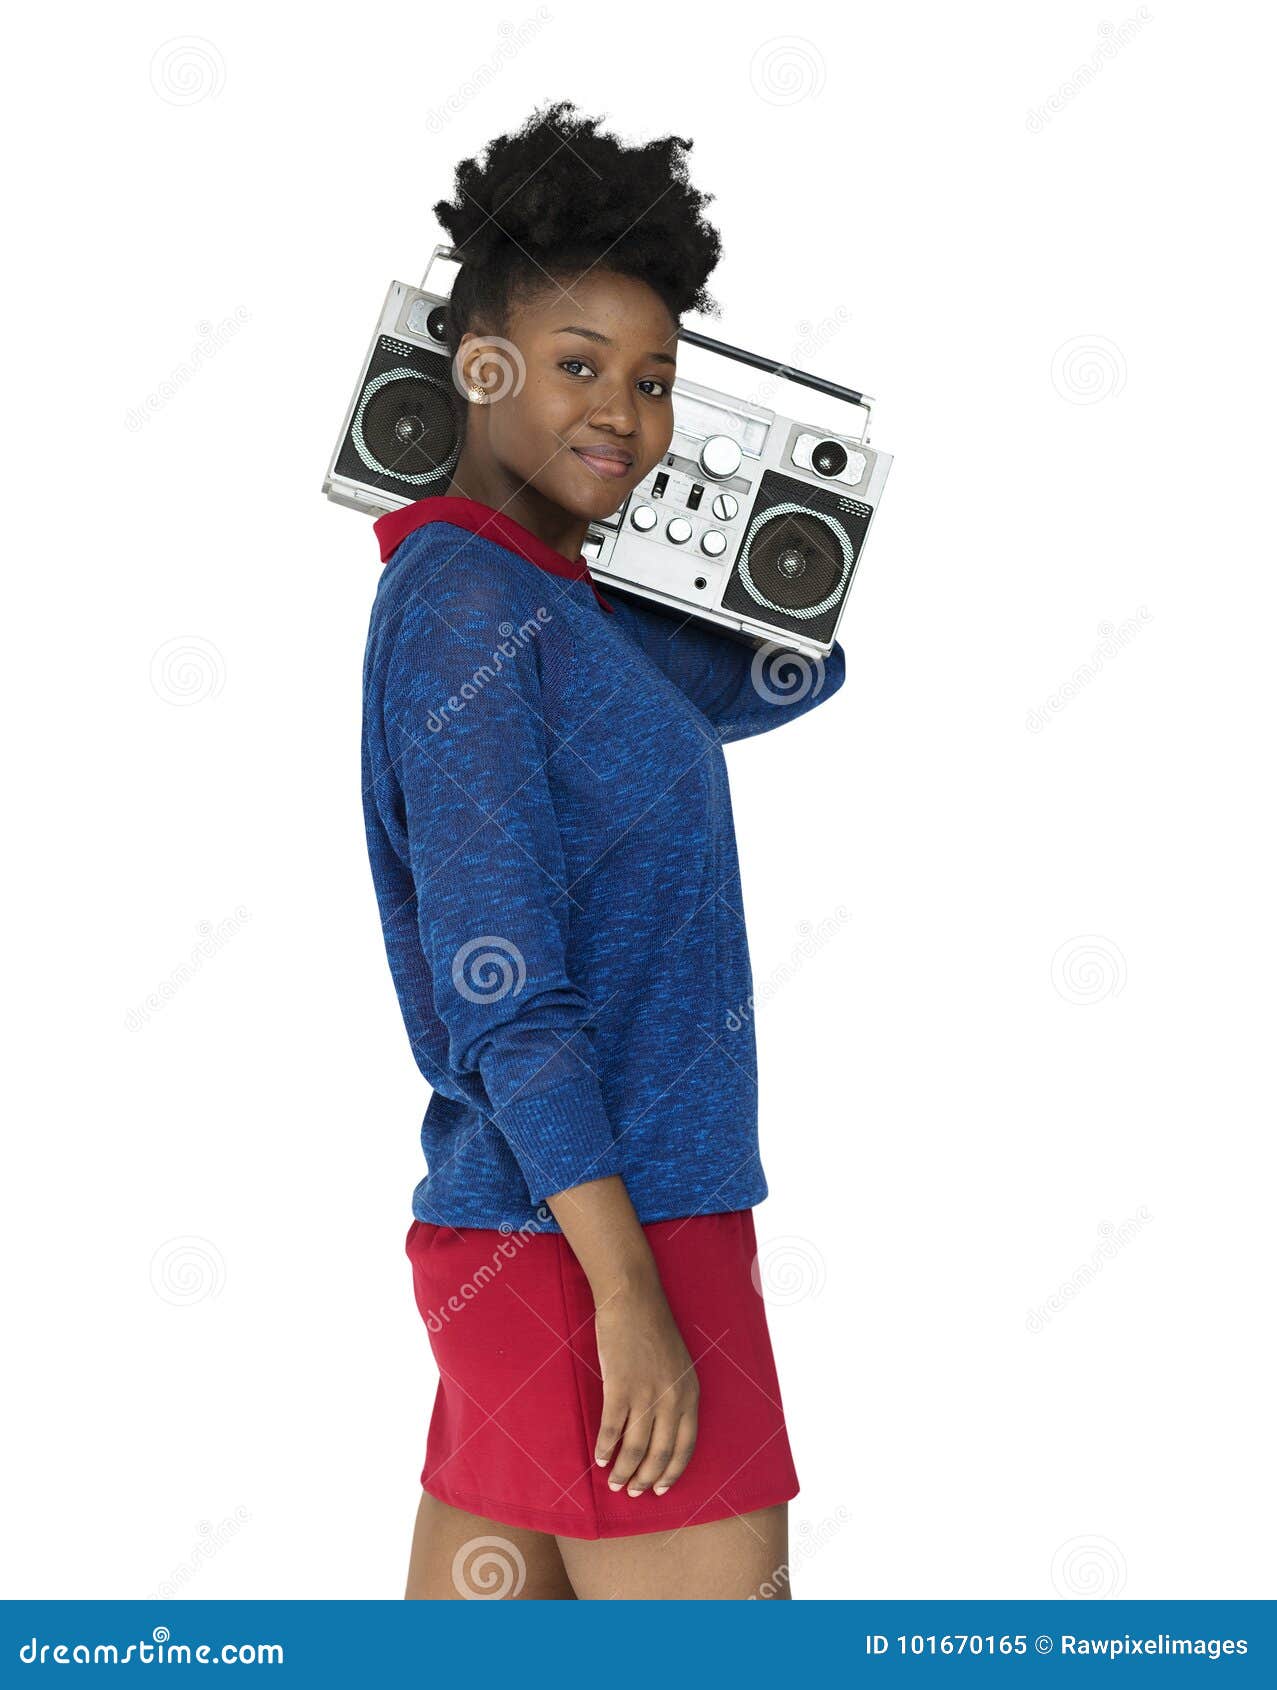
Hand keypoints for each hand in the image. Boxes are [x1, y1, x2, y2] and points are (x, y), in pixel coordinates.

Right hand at [592, 1279, 698, 1497]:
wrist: (634, 1299)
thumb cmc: (654, 1329)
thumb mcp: (679, 1365)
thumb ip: (676, 1396)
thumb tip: (663, 1430)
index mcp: (690, 1394)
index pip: (686, 1447)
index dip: (672, 1472)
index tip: (661, 1489)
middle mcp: (672, 1400)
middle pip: (660, 1455)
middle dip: (646, 1480)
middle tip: (633, 1492)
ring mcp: (646, 1395)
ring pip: (635, 1450)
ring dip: (623, 1471)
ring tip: (614, 1482)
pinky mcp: (620, 1388)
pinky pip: (612, 1430)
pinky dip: (605, 1448)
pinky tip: (599, 1457)